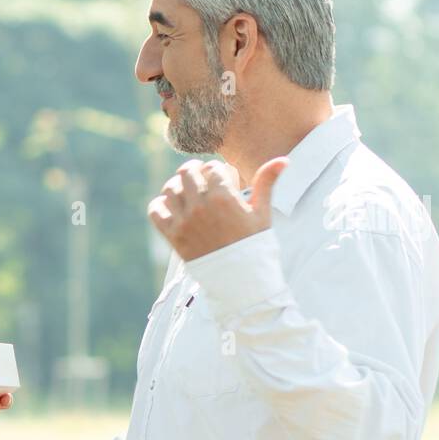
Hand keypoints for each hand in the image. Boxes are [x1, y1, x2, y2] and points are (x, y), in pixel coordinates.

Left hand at [147, 156, 288, 260]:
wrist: (240, 278)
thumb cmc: (254, 245)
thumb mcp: (262, 213)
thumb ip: (267, 183)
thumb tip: (283, 160)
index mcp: (224, 197)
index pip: (212, 168)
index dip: (217, 170)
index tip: (221, 178)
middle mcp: (201, 207)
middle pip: (187, 172)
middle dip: (195, 171)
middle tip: (200, 179)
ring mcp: (184, 221)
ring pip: (169, 189)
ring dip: (176, 186)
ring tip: (186, 192)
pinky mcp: (173, 236)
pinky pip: (155, 211)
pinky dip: (160, 206)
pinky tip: (171, 208)